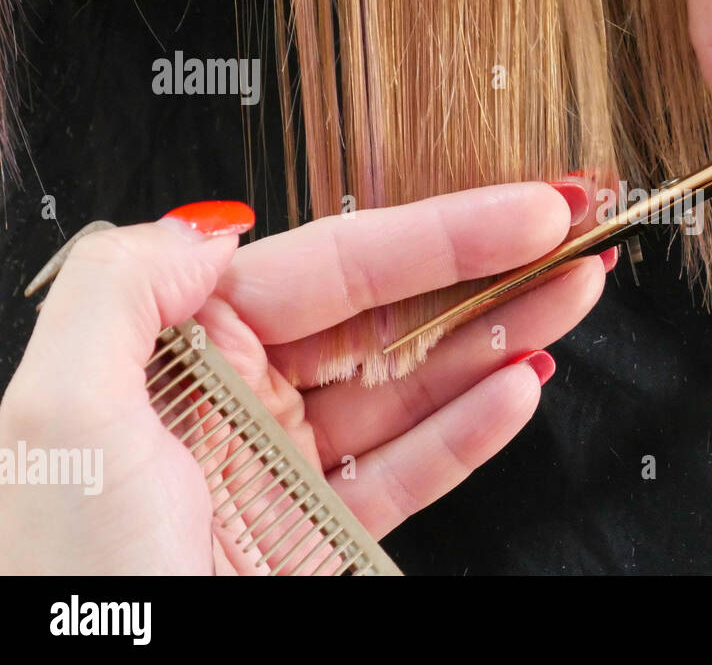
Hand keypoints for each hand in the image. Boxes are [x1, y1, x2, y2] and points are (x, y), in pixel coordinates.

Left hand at [0, 184, 605, 573]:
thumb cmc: (62, 579)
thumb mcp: (59, 416)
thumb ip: (124, 289)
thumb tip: (216, 228)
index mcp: (186, 348)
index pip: (337, 266)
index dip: (444, 233)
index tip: (525, 211)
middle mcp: (243, 394)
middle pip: (395, 317)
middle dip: (493, 273)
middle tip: (571, 240)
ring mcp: (292, 462)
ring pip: (418, 386)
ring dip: (503, 340)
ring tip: (572, 300)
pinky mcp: (324, 528)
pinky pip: (411, 468)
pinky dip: (472, 431)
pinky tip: (517, 391)